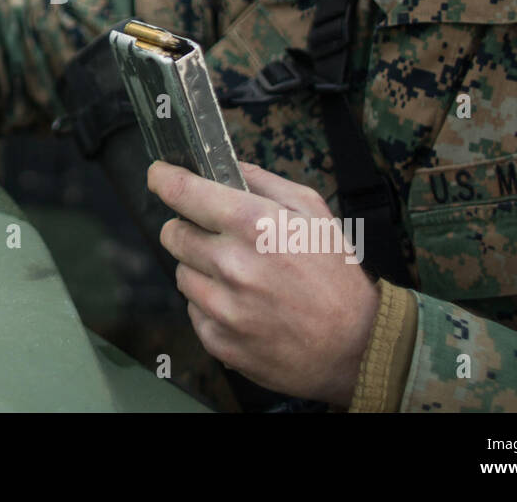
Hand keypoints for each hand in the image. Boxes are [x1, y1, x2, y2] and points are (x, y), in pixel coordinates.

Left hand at [148, 160, 379, 406]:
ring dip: (200, 269)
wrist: (357, 349)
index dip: (163, 178)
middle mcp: (232, 265)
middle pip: (172, 233)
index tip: (159, 175)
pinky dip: (210, 305)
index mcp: (254, 224)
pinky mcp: (219, 341)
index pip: (183, 192)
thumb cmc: (337, 277)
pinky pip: (193, 310)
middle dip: (188, 227)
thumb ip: (265, 182)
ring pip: (180, 273)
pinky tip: (243, 306)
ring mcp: (223, 307)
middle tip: (217, 236)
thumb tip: (225, 167)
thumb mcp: (314, 212)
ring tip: (240, 277)